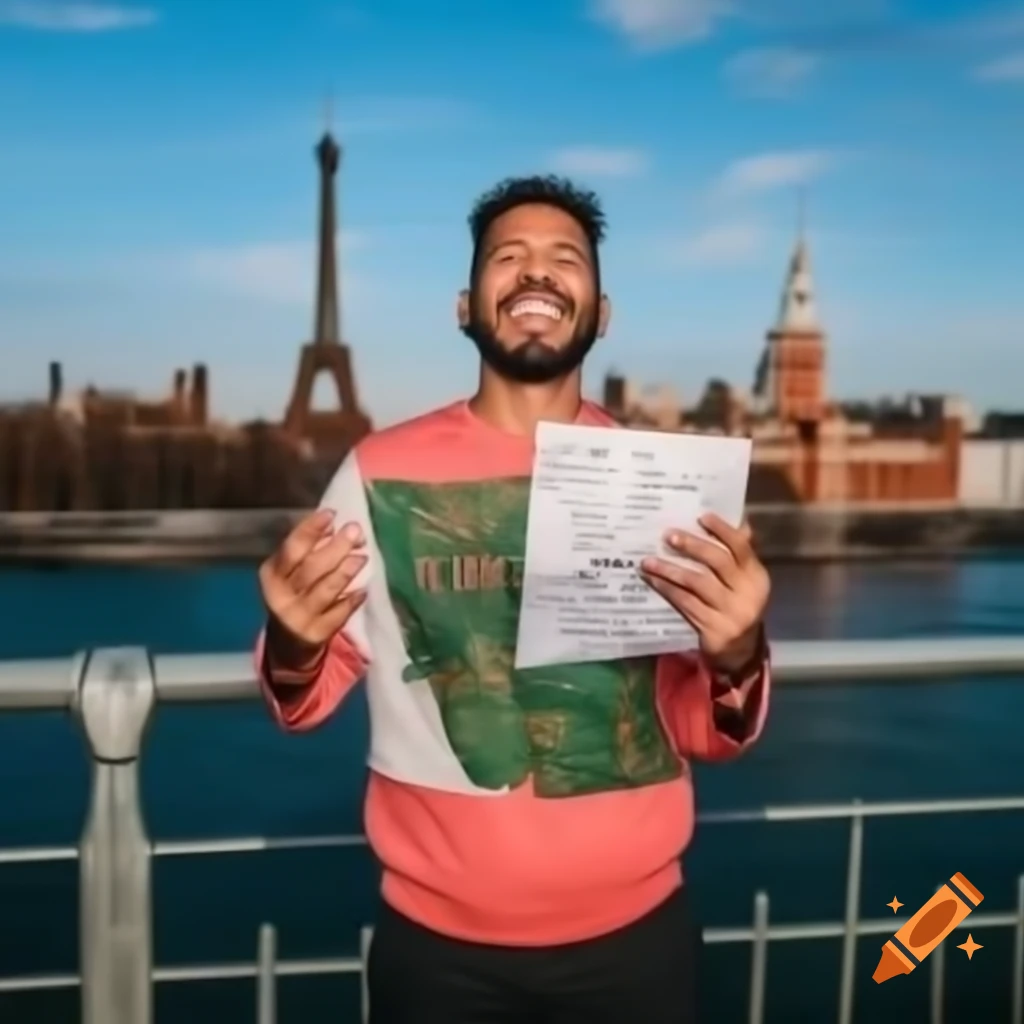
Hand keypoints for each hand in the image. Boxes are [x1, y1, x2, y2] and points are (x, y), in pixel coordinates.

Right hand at [258, 509, 367, 674]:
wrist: (288, 642)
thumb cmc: (294, 594)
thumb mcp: (291, 573)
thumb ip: (309, 549)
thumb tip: (333, 525)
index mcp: (272, 574)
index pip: (291, 549)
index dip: (310, 530)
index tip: (331, 514)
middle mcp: (280, 596)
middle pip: (311, 569)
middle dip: (335, 548)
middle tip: (356, 531)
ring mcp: (298, 617)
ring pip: (325, 591)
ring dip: (345, 572)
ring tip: (362, 557)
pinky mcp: (316, 634)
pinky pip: (338, 615)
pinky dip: (351, 601)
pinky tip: (362, 590)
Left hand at [640, 513, 769, 673]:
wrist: (740, 651)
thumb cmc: (736, 605)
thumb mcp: (743, 582)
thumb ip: (738, 554)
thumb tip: (738, 520)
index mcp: (756, 576)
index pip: (741, 548)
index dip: (723, 530)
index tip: (701, 517)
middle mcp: (748, 593)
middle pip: (718, 562)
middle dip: (692, 546)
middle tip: (668, 534)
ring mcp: (731, 613)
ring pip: (697, 583)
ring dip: (671, 570)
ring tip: (649, 560)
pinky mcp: (713, 629)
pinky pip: (686, 603)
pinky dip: (668, 590)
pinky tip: (653, 581)